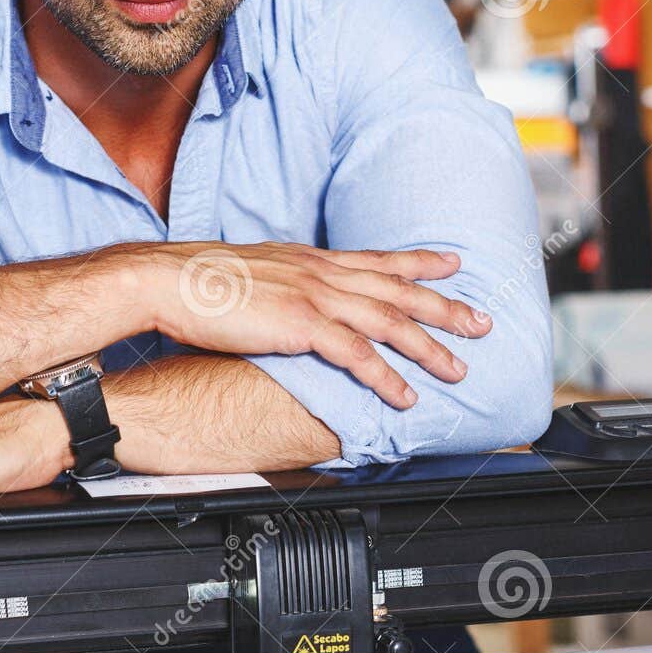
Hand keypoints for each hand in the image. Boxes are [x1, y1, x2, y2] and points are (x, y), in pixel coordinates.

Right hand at [134, 241, 489, 407]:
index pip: (377, 258)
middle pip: (398, 289)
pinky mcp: (301, 326)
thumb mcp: (256, 273)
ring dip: (429, 348)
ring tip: (460, 368)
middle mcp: (321, 272)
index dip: (420, 260)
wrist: (169, 280)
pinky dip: (387, 376)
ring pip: (389, 322)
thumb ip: (286, 284)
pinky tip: (407, 395)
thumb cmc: (200, 281)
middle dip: (445, 307)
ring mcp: (314, 296)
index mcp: (310, 257)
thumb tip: (297, 297)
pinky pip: (357, 355)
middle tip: (482, 321)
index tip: (453, 261)